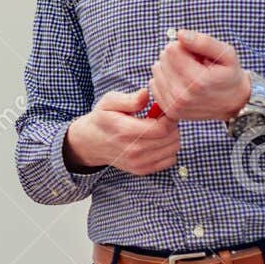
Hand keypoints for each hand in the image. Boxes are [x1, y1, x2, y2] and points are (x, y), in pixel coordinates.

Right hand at [63, 88, 179, 175]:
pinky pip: (170, 160)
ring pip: (173, 149)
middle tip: (162, 118)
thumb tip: (146, 93)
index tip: (165, 110)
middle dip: (172, 125)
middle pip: (170, 139)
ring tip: (159, 129)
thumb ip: (129, 99)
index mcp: (125, 131)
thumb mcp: (109, 101)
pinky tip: (158, 141)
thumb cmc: (103, 118)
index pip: (162, 128)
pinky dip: (169, 150)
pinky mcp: (142, 170)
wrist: (91, 142)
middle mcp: (132, 150)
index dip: (169, 117)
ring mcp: (138, 163)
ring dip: (171, 137)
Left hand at [151, 30, 252, 121]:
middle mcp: (183, 95)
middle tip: (195, 65)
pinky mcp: (169, 110)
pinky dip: (165, 79)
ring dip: (170, 67)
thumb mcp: (226, 54)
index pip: (171, 50)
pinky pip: (153, 83)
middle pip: (163, 59)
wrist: (233, 103)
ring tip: (189, 73)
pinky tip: (180, 82)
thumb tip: (180, 34)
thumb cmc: (229, 75)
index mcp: (197, 81)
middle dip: (177, 56)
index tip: (196, 54)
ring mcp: (174, 105)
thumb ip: (204, 42)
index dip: (184, 46)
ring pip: (157, 70)